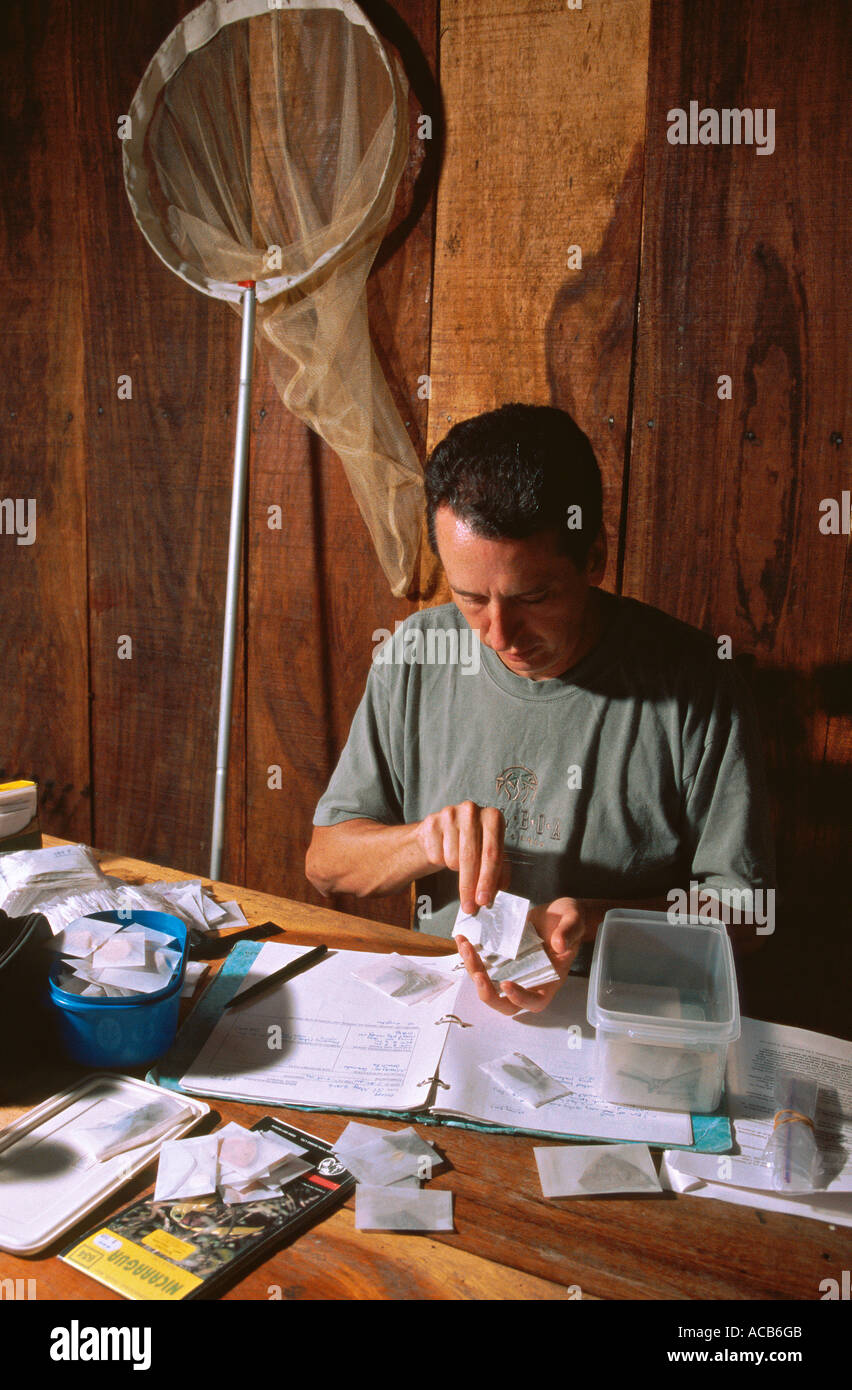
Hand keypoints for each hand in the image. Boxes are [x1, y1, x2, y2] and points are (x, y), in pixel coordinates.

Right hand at [416, 801, 509, 914]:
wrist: (442, 831)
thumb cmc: (471, 843)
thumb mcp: (489, 852)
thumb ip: (499, 869)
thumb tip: (500, 888)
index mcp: (493, 817)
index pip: (492, 853)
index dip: (488, 880)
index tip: (483, 900)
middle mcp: (472, 811)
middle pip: (471, 858)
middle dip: (470, 886)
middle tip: (470, 906)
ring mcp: (450, 814)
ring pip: (453, 859)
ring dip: (455, 870)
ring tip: (458, 862)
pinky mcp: (432, 822)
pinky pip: (437, 855)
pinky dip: (441, 862)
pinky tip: (445, 853)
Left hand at [456, 897, 588, 1015]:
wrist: (557, 913)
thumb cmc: (570, 921)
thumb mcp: (573, 921)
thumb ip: (568, 933)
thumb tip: (559, 945)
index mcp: (549, 980)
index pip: (535, 1001)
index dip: (520, 999)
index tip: (506, 984)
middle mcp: (528, 981)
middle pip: (505, 1004)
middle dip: (487, 992)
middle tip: (477, 972)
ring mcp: (513, 972)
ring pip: (488, 984)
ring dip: (474, 970)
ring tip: (465, 946)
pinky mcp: (501, 960)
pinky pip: (482, 965)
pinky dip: (470, 956)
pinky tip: (463, 939)